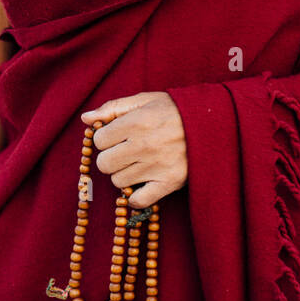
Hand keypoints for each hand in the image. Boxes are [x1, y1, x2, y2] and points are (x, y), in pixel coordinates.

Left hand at [81, 91, 187, 209]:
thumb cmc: (175, 110)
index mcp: (136, 122)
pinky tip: (142, 184)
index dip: (105, 138)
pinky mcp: (169, 183)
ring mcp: (156, 166)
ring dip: (124, 174)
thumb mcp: (145, 100)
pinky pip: (138, 201)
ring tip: (138, 164)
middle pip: (104, 164)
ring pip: (118, 182)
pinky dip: (136, 197)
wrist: (213, 124)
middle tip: (124, 152)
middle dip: (110, 158)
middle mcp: (144, 145)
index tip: (116, 137)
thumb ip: (113, 107)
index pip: (99, 140)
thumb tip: (85, 118)